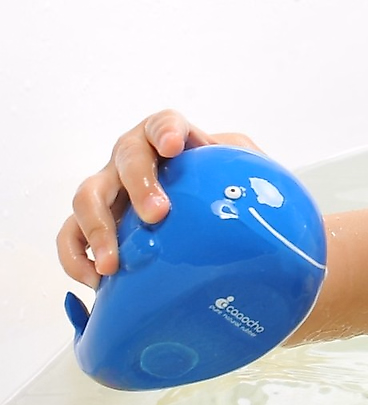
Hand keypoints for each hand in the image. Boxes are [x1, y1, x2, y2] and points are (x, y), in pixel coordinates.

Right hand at [56, 109, 257, 287]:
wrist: (216, 226)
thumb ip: (249, 169)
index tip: (175, 146)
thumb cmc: (228, 192)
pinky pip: (71, 237)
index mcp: (170, 140)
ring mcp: (110, 189)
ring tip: (113, 264)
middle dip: (138, 184)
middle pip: (125, 157)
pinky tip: (96, 280)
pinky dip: (76, 257)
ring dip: (97, 228)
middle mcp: (134, 159)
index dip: (165, 130)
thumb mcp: (245, 174)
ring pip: (86, 196)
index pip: (164, 124)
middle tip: (158, 215)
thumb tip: (261, 188)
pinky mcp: (93, 224)